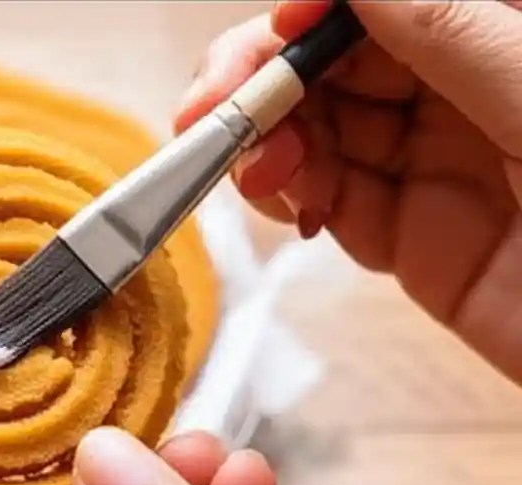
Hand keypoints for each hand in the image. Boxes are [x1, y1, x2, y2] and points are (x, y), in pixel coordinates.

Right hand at [177, 0, 521, 383]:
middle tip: (217, 106)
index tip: (278, 34)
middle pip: (340, 60)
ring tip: (253, 163)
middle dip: (270, 76)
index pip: (389, 3)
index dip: (319, 12)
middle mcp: (470, 91)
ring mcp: (438, 163)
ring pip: (323, 128)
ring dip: (269, 139)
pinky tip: (280, 197)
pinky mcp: (413, 237)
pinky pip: (333, 200)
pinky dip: (291, 195)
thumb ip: (448, 28)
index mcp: (509, 39)